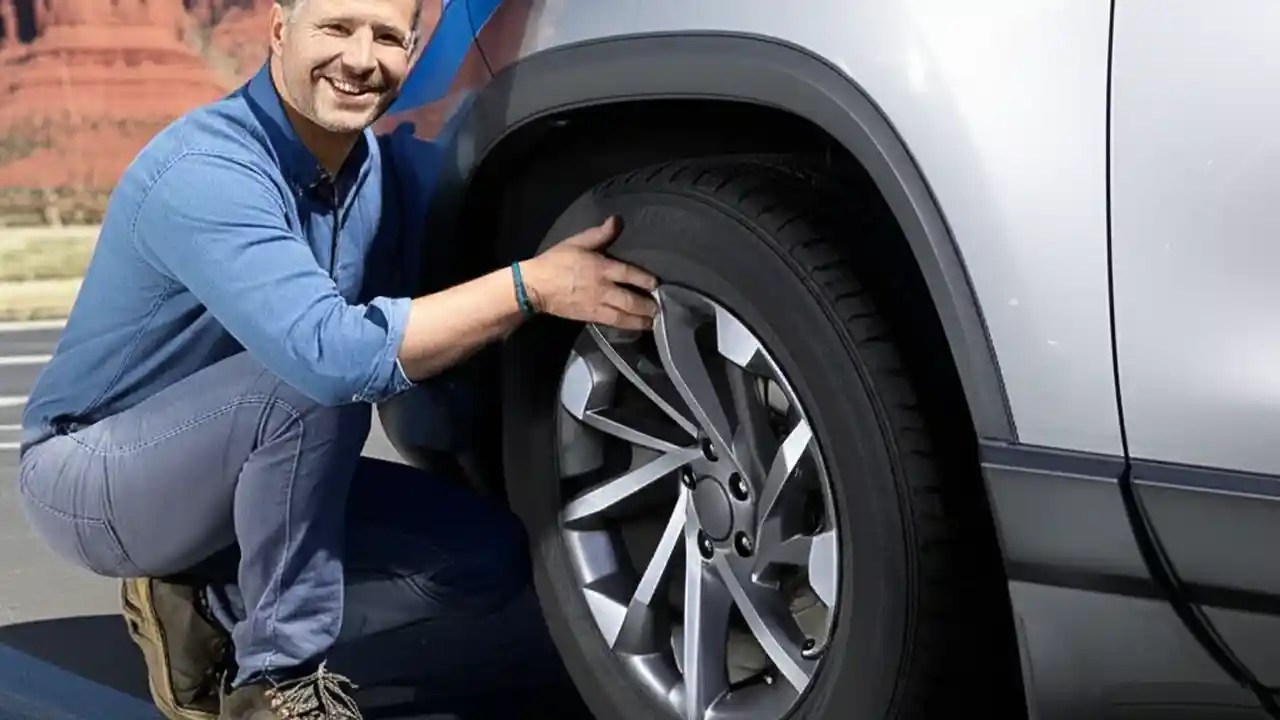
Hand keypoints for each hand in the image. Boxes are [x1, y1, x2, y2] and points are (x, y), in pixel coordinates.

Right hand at [520, 216, 659, 329]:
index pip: (629, 274)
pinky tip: (635, 327)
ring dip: (640, 320)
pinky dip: (626, 326)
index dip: (645, 280)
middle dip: (647, 306)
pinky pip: (612, 323)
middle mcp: (602, 289)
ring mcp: (596, 305)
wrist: (535, 286)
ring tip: (652, 322)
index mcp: (600, 267)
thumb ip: (600, 234)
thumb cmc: (556, 261)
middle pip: (630, 300)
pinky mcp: (590, 317)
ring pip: (623, 316)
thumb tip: (618, 220)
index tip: (656, 283)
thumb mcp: (577, 242)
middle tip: (660, 308)